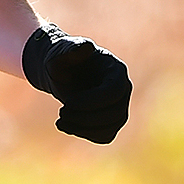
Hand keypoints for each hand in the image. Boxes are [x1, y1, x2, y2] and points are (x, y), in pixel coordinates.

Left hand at [21, 23, 130, 143]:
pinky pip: (104, 136)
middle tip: (61, 112)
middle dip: (85, 117)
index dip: (92, 102)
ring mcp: (119, 107)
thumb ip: (70, 51)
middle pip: (114, 113)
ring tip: (60, 120)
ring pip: (111, 128)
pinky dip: (84, 134)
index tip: (68, 102)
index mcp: (116, 71)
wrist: (61, 73)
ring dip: (83, 129)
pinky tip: (65, 126)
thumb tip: (87, 47)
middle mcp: (123, 90)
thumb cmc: (61, 60)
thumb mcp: (60, 54)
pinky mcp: (110, 122)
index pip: (114, 92)